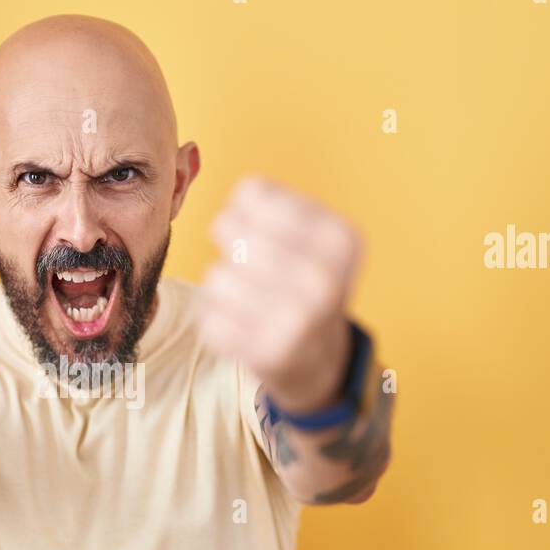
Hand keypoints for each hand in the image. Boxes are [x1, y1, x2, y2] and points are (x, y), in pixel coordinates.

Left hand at [200, 176, 360, 413]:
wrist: (318, 356)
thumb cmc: (305, 279)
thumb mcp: (312, 231)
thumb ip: (271, 202)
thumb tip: (235, 208)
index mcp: (340, 238)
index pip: (252, 193)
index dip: (241, 209)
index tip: (256, 229)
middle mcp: (324, 279)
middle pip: (228, 229)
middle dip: (230, 244)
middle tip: (249, 264)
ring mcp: (297, 321)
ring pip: (216, 275)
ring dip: (222, 284)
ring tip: (249, 297)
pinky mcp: (267, 354)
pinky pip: (210, 318)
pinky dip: (218, 320)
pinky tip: (245, 326)